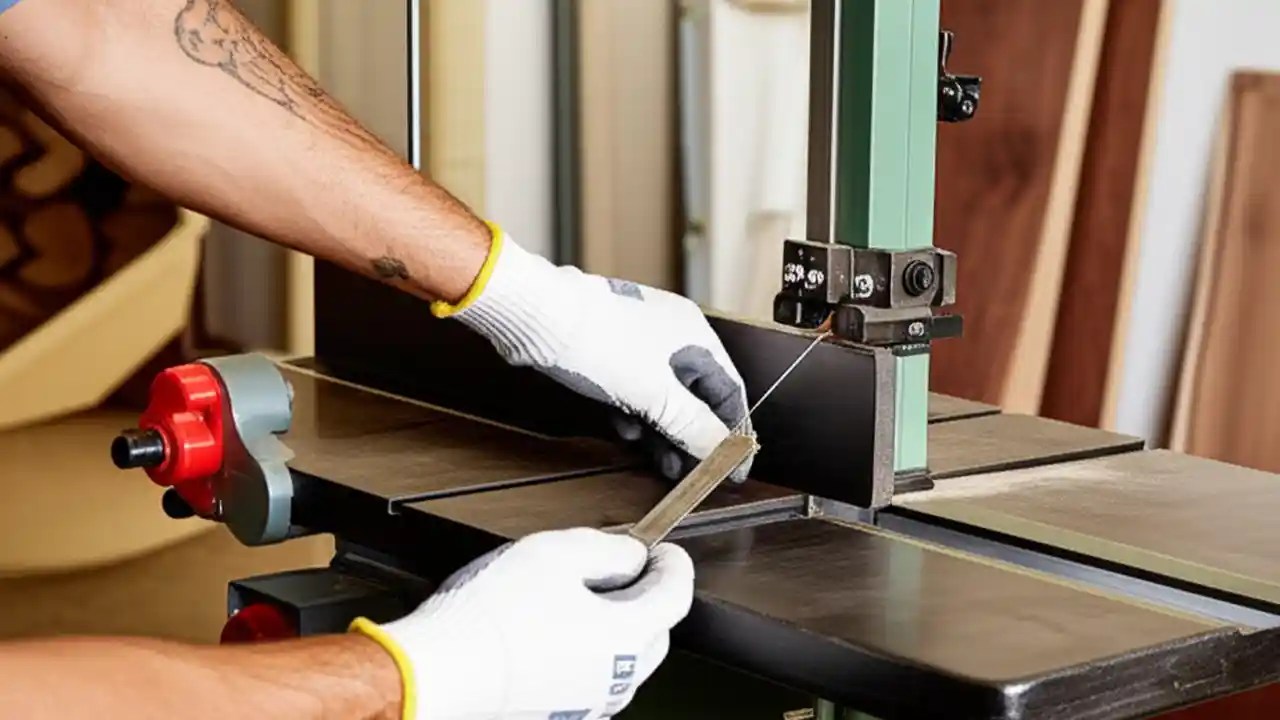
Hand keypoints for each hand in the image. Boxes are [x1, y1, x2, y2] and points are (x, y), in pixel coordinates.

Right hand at [351, 528, 693, 719]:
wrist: (441, 672)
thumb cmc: (493, 616)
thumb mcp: (556, 553)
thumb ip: (608, 548)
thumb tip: (632, 554)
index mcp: (627, 636)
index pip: (676, 596)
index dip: (675, 565)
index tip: (666, 550)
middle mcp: (617, 678)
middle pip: (655, 631)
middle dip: (647, 597)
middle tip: (624, 568)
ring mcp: (590, 702)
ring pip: (623, 659)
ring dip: (615, 626)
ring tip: (579, 598)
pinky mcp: (562, 713)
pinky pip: (592, 677)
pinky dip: (587, 651)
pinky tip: (553, 630)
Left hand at [435, 227, 751, 480]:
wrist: (537, 317)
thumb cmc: (597, 342)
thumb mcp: (655, 396)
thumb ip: (694, 427)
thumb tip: (726, 452)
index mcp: (694, 337)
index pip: (729, 391)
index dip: (734, 434)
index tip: (733, 470)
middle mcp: (672, 335)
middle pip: (696, 397)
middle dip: (693, 439)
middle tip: (690, 473)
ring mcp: (639, 341)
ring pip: (663, 397)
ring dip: (663, 432)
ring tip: (660, 463)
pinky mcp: (610, 351)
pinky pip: (634, 389)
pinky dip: (636, 414)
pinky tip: (625, 431)